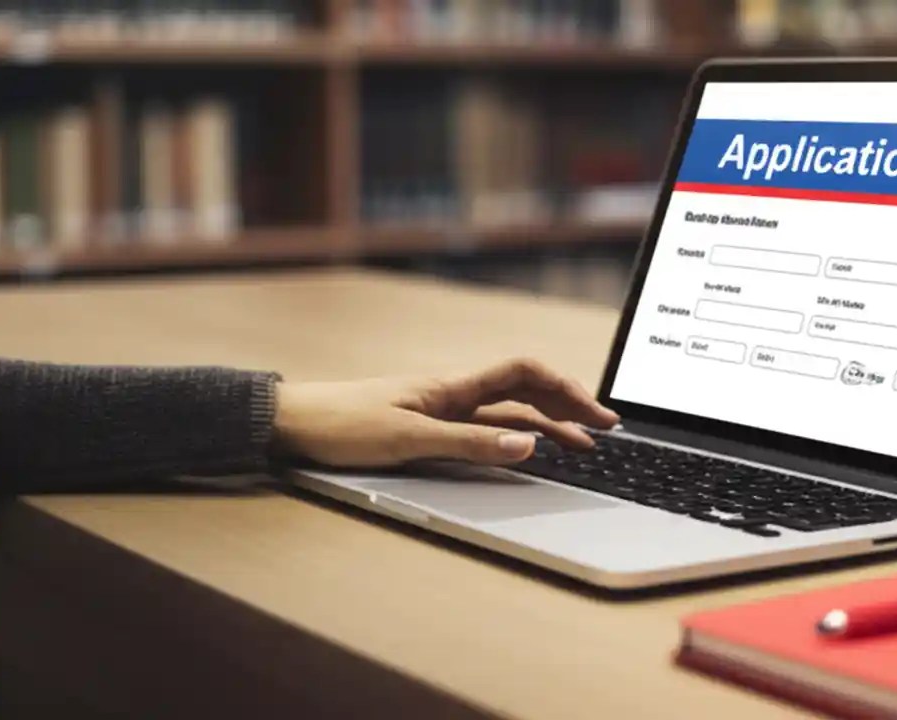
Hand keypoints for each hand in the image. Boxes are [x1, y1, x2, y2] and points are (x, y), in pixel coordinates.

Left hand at [272, 358, 619, 467]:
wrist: (291, 423)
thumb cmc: (341, 425)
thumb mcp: (409, 439)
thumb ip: (470, 444)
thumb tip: (529, 445)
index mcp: (453, 386)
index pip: (525, 373)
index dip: (567, 390)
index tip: (596, 416)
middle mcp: (453, 393)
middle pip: (525, 389)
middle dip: (569, 405)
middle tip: (605, 429)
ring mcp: (442, 409)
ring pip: (509, 410)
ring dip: (548, 422)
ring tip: (581, 442)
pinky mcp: (428, 427)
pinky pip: (485, 427)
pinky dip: (516, 435)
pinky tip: (528, 447)